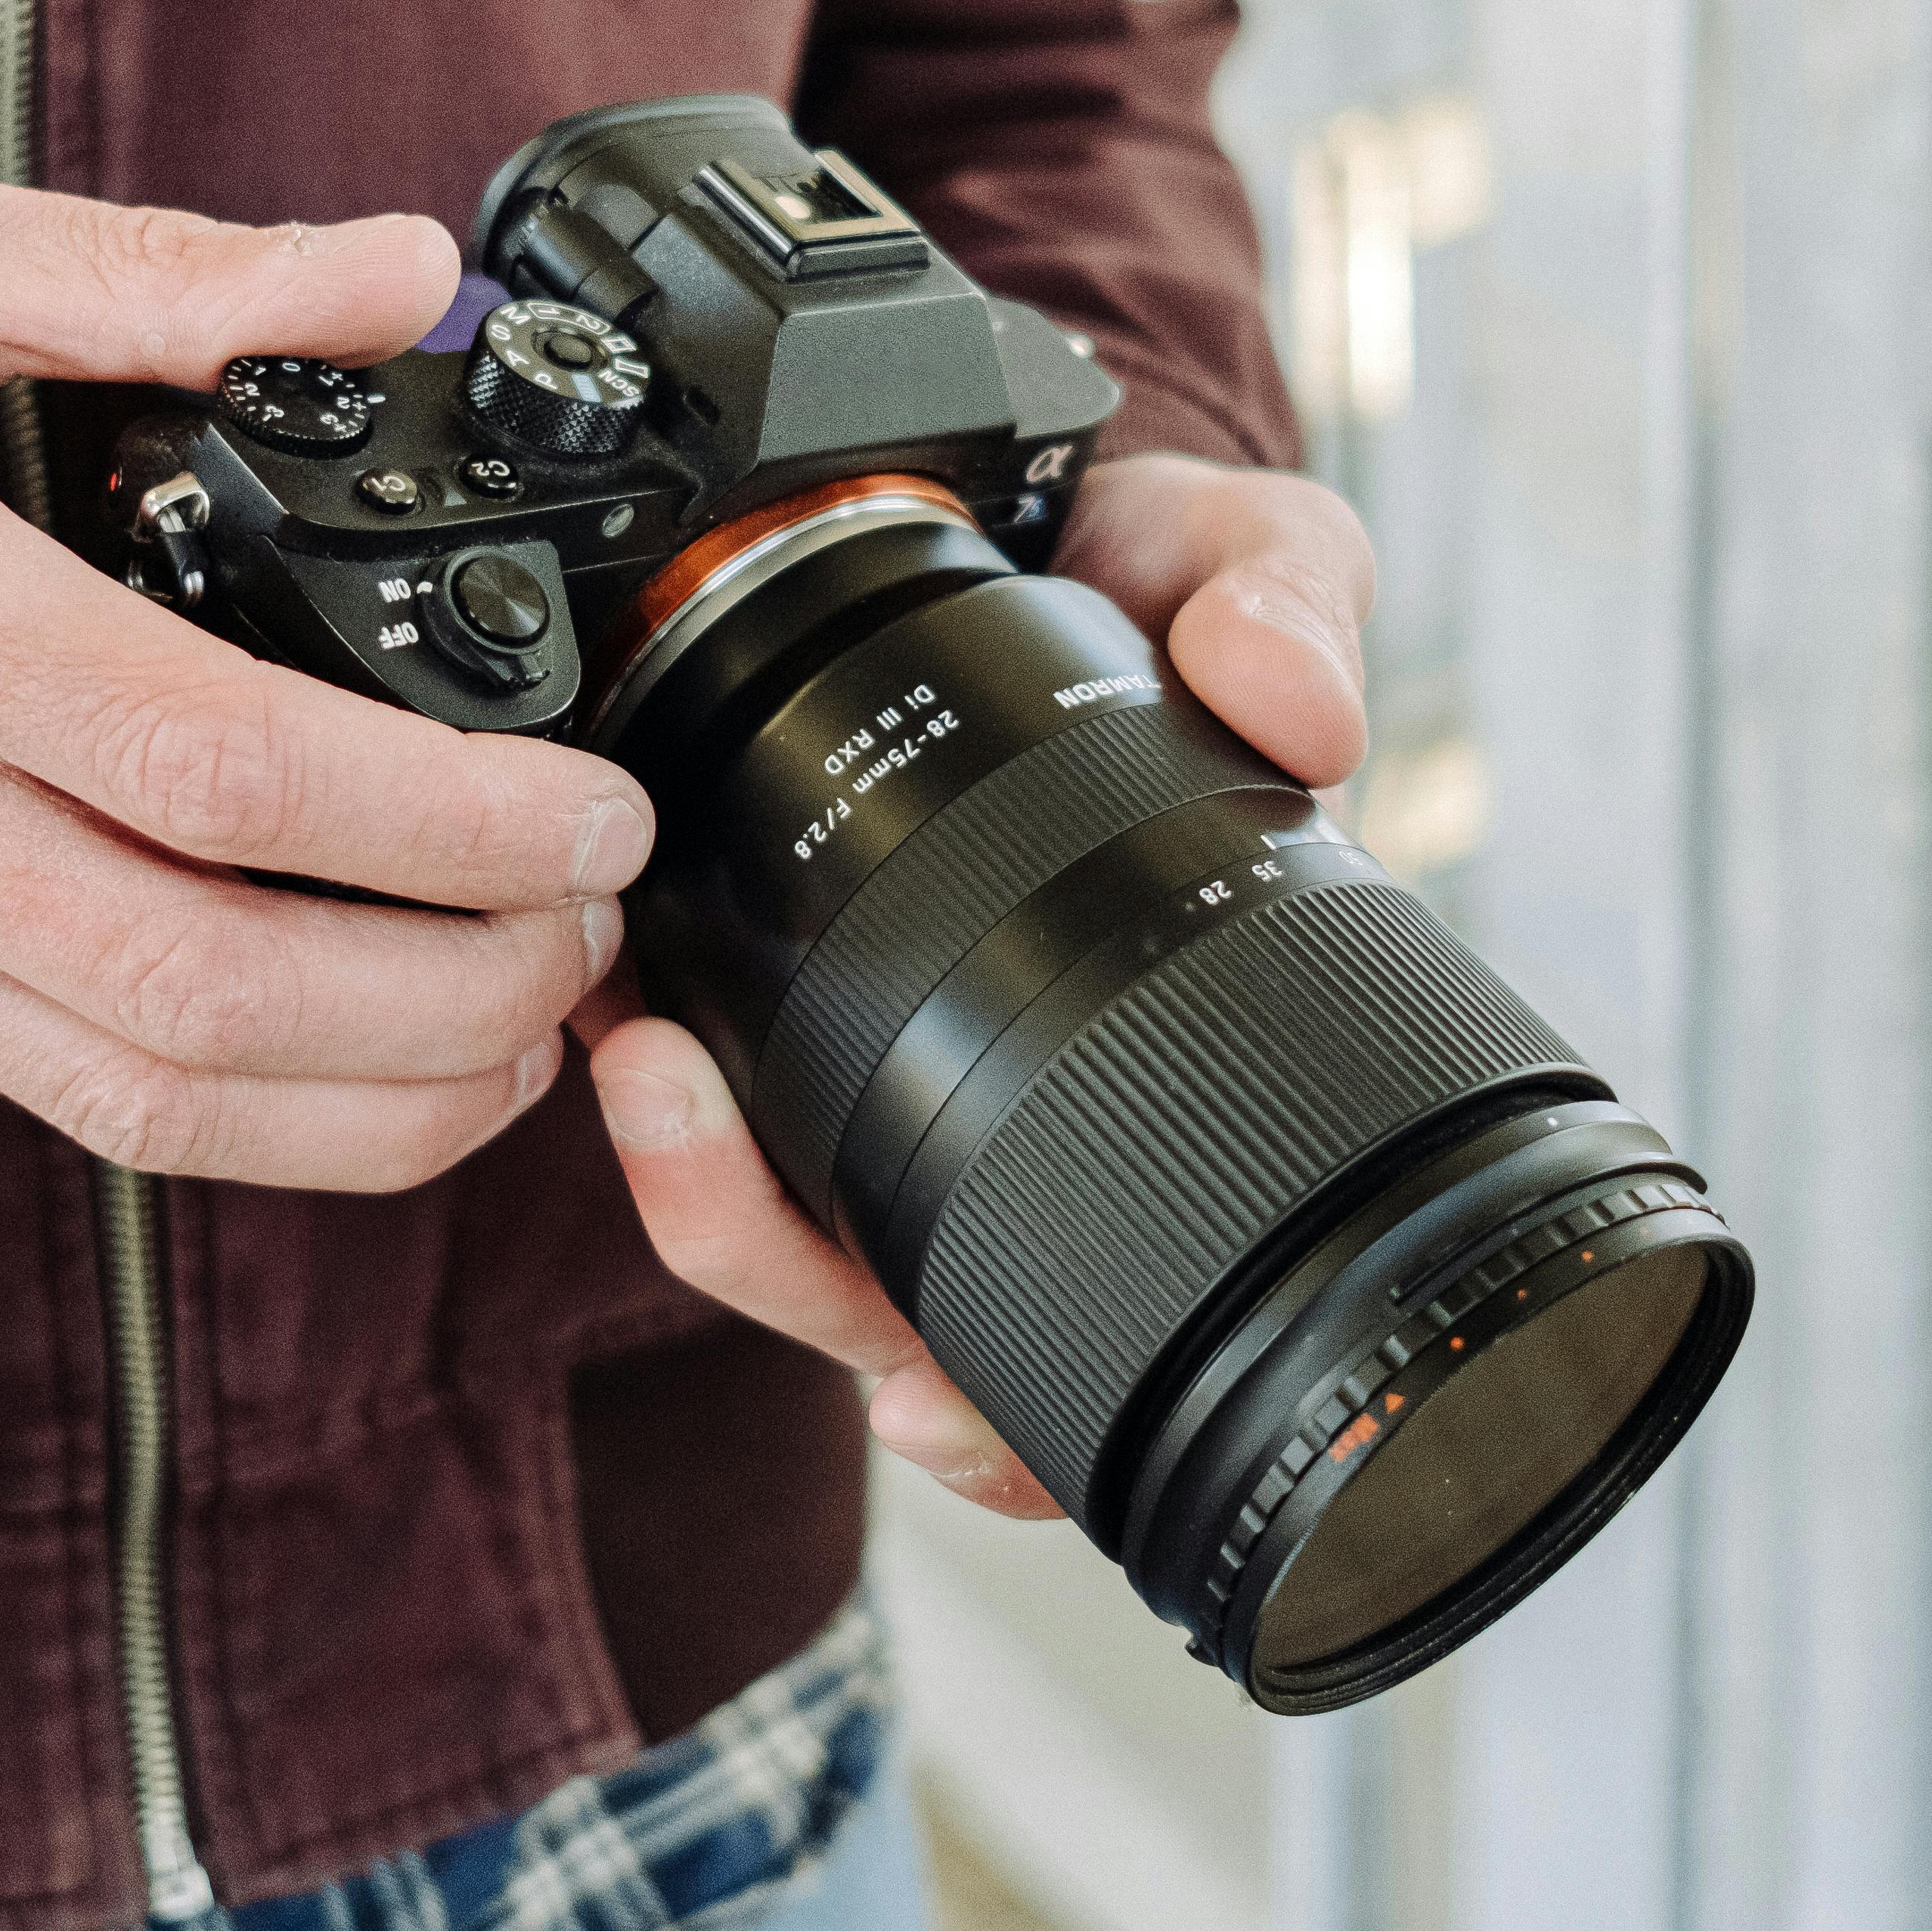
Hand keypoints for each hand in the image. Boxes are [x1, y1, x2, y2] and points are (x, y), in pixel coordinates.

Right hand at [0, 147, 653, 1192]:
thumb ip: (161, 267)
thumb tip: (407, 271)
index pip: (213, 763)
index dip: (445, 822)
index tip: (594, 816)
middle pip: (202, 982)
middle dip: (454, 995)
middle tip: (591, 938)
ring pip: (138, 1098)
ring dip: (375, 1105)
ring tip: (522, 1031)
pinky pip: (48, 1091)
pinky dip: (237, 1096)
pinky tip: (355, 1036)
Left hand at [579, 452, 1376, 1515]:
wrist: (1038, 513)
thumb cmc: (1156, 584)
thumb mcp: (1235, 551)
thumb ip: (1281, 598)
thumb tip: (1304, 713)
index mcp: (1147, 1043)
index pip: (1097, 1302)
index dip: (1015, 1417)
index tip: (928, 1406)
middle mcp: (1023, 1099)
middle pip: (903, 1315)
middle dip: (796, 1278)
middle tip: (702, 1128)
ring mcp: (893, 1067)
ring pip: (792, 1244)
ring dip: (708, 1198)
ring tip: (644, 1064)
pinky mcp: (770, 1005)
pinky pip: (717, 1124)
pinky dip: (666, 1115)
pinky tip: (628, 1040)